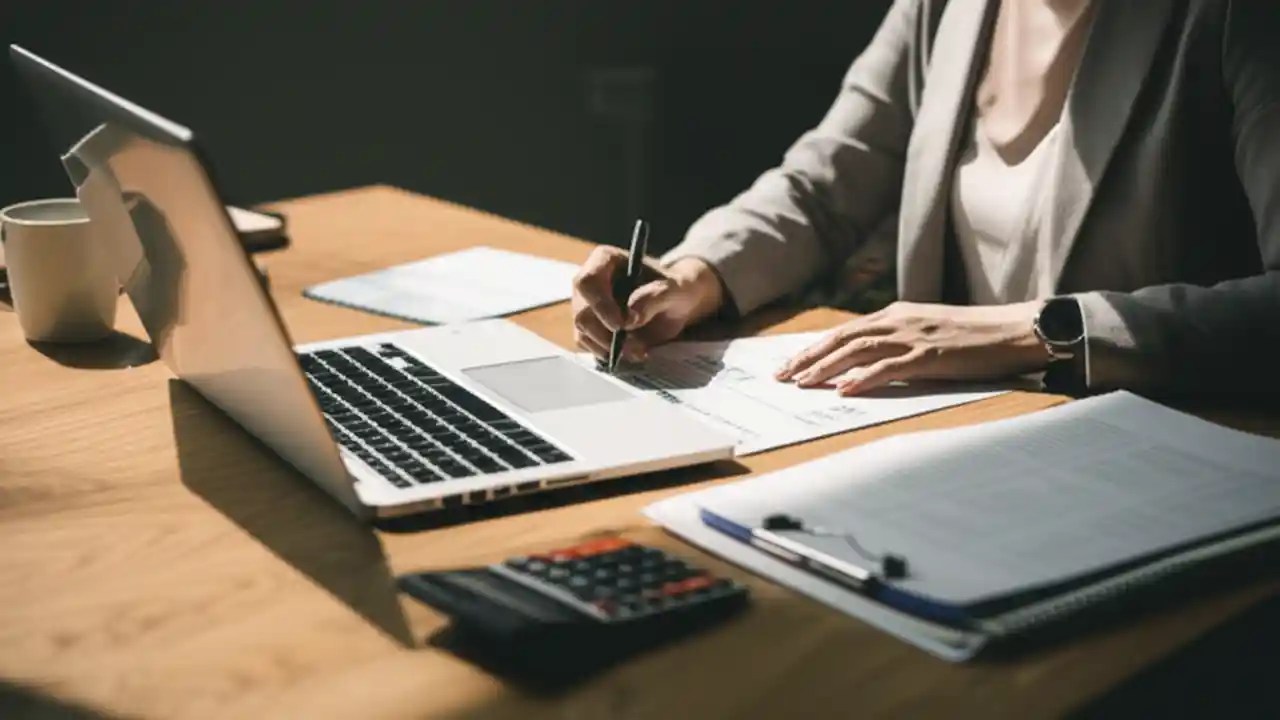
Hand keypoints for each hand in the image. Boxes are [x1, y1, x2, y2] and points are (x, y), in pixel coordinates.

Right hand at [571, 250, 723, 360]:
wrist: (675, 306)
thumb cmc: (674, 289)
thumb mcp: (674, 290)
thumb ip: (654, 297)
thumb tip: (631, 317)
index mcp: (605, 260)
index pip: (588, 281)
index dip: (600, 305)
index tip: (621, 325)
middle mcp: (589, 283)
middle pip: (582, 313)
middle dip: (607, 335)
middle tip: (635, 347)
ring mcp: (585, 306)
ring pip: (583, 333)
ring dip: (609, 348)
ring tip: (639, 351)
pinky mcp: (588, 328)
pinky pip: (588, 346)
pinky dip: (608, 354)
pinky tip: (630, 352)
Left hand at [775, 301, 1047, 393]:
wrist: (1014, 330)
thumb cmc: (973, 336)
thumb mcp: (927, 330)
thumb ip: (897, 341)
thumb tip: (865, 362)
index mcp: (896, 314)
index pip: (844, 331)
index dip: (814, 348)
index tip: (790, 364)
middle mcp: (898, 320)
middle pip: (841, 338)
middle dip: (808, 358)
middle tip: (782, 377)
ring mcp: (913, 337)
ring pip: (857, 350)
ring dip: (826, 367)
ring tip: (802, 383)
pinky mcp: (930, 356)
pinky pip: (889, 367)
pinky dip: (863, 378)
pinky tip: (844, 390)